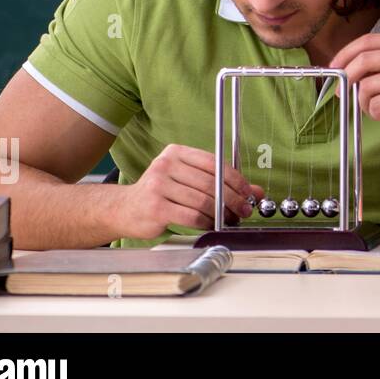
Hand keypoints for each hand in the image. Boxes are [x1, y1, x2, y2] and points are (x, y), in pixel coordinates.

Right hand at [118, 143, 263, 238]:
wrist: (124, 209)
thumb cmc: (159, 193)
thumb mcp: (188, 180)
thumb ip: (220, 182)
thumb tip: (256, 192)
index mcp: (176, 152)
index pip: (215, 162)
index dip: (236, 179)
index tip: (248, 193)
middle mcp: (165, 165)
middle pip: (211, 183)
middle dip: (233, 199)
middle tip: (243, 210)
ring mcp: (158, 186)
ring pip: (203, 201)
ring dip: (222, 214)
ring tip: (229, 220)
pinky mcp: (155, 207)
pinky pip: (192, 216)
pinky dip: (207, 223)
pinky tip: (211, 225)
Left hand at [328, 33, 379, 145]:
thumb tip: (346, 71)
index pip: (367, 41)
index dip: (345, 54)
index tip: (334, 68)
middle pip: (363, 60)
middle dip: (346, 79)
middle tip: (342, 94)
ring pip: (367, 86)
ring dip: (364, 103)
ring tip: (376, 110)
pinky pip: (377, 104)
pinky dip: (375, 114)